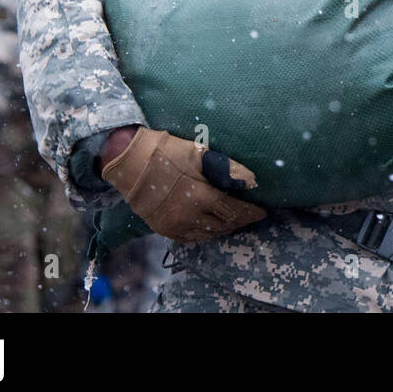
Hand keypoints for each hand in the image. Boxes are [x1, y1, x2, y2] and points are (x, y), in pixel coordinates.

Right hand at [100, 127, 265, 242]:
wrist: (130, 163)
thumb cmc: (167, 153)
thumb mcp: (200, 155)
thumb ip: (227, 169)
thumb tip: (251, 180)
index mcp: (201, 197)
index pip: (234, 211)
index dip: (250, 213)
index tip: (262, 212)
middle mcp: (189, 216)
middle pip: (224, 225)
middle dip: (240, 222)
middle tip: (251, 217)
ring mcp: (175, 225)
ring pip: (208, 234)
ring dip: (225, 229)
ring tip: (235, 223)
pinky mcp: (163, 229)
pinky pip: (191, 238)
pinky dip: (205, 235)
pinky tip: (212, 229)